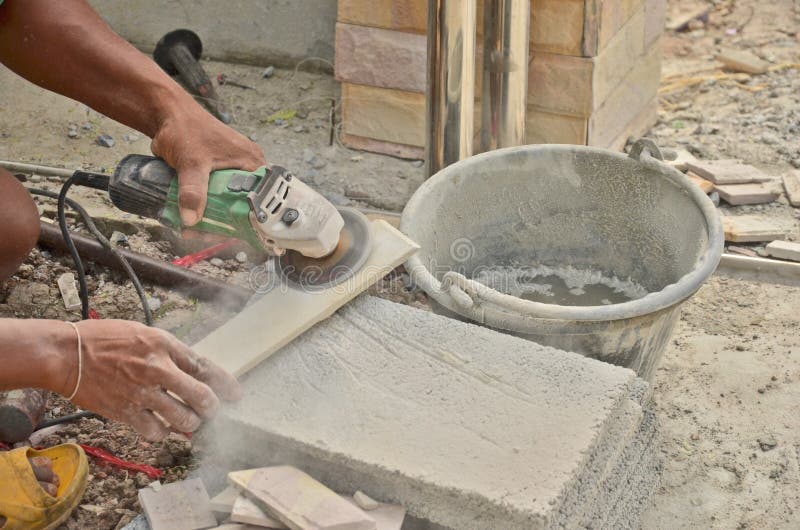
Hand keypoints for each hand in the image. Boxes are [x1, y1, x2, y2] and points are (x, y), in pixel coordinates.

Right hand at [62, 320, 240, 440]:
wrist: (66, 354)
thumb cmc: (102, 340)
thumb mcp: (143, 333)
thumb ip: (169, 351)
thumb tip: (192, 369)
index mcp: (164, 345)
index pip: (204, 366)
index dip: (224, 383)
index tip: (235, 393)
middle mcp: (158, 369)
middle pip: (201, 397)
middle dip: (212, 408)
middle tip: (212, 411)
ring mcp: (143, 392)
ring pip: (183, 419)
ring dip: (190, 423)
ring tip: (188, 421)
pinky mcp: (126, 411)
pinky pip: (156, 431)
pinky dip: (163, 432)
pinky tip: (161, 427)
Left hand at [151, 106, 264, 225]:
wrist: (165, 113)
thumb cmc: (185, 128)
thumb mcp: (191, 162)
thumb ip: (192, 191)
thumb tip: (190, 219)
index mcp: (251, 161)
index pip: (261, 197)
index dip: (251, 218)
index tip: (235, 234)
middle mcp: (245, 167)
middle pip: (243, 204)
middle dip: (228, 223)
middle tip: (210, 236)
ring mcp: (230, 171)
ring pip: (228, 202)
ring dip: (214, 218)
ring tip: (197, 231)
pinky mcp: (215, 174)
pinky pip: (215, 196)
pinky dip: (206, 208)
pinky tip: (194, 220)